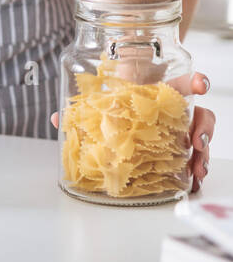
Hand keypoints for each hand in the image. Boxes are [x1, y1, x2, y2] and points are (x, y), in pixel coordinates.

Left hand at [51, 71, 214, 191]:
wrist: (122, 105)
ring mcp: (180, 127)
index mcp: (159, 93)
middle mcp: (175, 109)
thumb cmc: (116, 100)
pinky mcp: (179, 145)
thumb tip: (58, 118)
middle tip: (196, 142)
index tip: (200, 86)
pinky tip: (193, 179)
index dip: (194, 82)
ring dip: (203, 153)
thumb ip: (80, 108)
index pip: (181, 84)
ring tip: (197, 169)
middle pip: (199, 114)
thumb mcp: (99, 100)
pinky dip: (196, 166)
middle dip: (203, 128)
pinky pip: (194, 154)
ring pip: (201, 135)